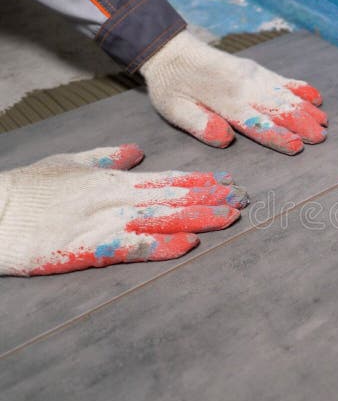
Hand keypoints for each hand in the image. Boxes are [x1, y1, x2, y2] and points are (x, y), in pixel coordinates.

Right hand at [0, 145, 247, 275]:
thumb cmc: (29, 188)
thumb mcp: (70, 163)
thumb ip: (107, 157)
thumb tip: (138, 151)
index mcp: (113, 180)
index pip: (168, 179)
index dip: (201, 181)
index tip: (230, 181)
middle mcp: (114, 199)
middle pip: (173, 197)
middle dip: (211, 198)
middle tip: (245, 199)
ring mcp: (102, 224)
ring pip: (161, 219)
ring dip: (198, 218)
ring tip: (229, 217)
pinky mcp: (86, 249)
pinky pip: (131, 248)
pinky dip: (161, 245)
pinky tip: (187, 244)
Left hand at [141, 31, 327, 154]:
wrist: (170, 50)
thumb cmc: (171, 86)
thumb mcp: (174, 109)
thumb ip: (199, 124)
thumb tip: (225, 139)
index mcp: (224, 102)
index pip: (256, 123)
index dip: (277, 136)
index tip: (297, 145)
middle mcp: (243, 88)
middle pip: (277, 108)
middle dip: (301, 123)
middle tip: (321, 138)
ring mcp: (251, 76)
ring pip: (284, 95)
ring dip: (305, 109)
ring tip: (324, 122)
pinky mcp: (254, 70)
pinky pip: (281, 80)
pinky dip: (299, 88)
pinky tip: (315, 97)